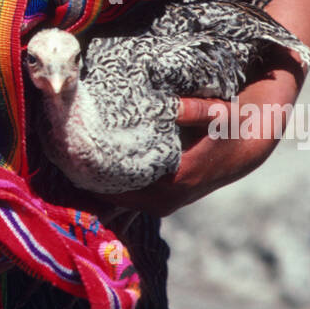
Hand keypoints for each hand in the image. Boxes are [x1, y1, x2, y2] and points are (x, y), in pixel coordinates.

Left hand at [84, 70, 301, 221]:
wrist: (245, 150)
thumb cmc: (227, 129)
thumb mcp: (217, 114)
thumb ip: (194, 109)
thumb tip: (170, 104)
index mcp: (174, 180)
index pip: (121, 182)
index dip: (95, 168)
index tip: (72, 152)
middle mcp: (164, 200)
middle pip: (113, 195)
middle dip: (89, 177)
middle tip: (64, 154)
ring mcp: (162, 205)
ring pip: (118, 200)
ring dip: (97, 184)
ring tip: (72, 161)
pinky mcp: (161, 203)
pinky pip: (127, 199)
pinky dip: (109, 189)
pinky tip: (91, 171)